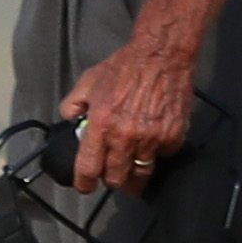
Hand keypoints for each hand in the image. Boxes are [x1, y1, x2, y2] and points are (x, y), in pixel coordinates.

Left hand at [59, 16, 199, 193]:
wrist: (160, 56)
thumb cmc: (124, 66)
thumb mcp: (88, 81)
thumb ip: (73, 104)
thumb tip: (69, 119)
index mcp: (101, 125)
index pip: (88, 167)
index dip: (84, 183)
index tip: (85, 186)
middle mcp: (125, 137)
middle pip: (116, 178)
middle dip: (111, 181)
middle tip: (111, 177)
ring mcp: (151, 139)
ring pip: (141, 174)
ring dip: (134, 176)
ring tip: (132, 175)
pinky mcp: (173, 137)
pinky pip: (162, 156)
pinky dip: (157, 154)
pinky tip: (153, 144)